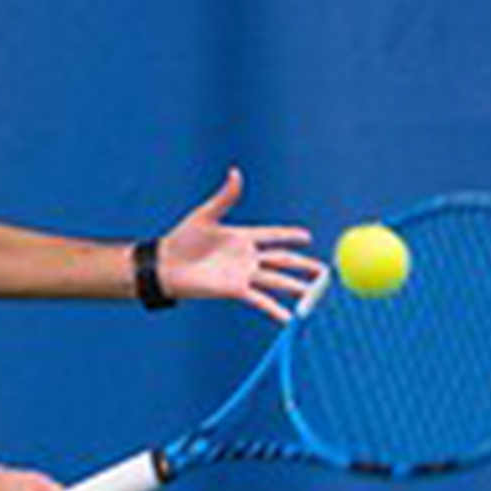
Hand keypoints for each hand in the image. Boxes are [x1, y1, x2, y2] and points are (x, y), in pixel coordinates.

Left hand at [156, 167, 322, 322]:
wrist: (166, 266)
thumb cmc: (182, 239)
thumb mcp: (205, 215)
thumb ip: (225, 197)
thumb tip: (235, 173)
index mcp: (243, 236)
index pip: (273, 235)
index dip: (290, 235)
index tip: (307, 237)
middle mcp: (247, 257)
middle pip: (283, 260)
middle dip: (303, 265)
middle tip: (324, 272)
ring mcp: (243, 275)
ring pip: (277, 280)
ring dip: (296, 287)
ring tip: (315, 293)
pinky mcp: (235, 290)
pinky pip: (260, 299)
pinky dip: (274, 308)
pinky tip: (289, 318)